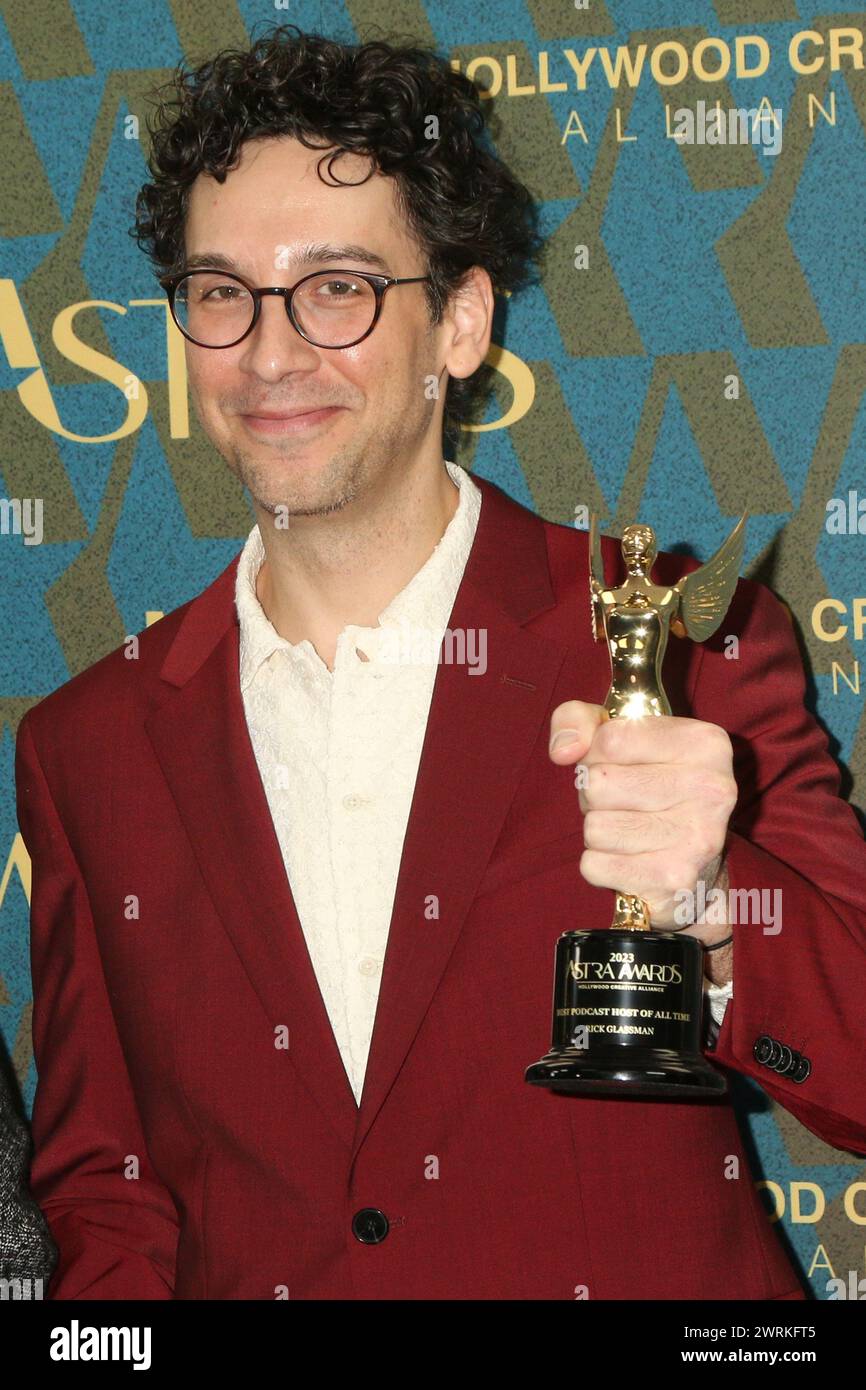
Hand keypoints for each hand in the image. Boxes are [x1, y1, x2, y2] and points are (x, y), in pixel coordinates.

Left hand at [549, 700, 737, 939]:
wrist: (696, 869)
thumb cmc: (649, 788)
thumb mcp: (618, 737)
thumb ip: (577, 720)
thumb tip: (563, 751)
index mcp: (705, 742)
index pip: (609, 740)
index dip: (595, 755)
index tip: (617, 765)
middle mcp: (711, 788)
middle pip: (599, 784)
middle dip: (595, 796)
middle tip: (623, 804)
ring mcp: (697, 837)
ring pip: (595, 827)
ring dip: (599, 831)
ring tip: (629, 831)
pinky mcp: (674, 879)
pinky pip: (594, 865)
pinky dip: (600, 865)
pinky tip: (630, 860)